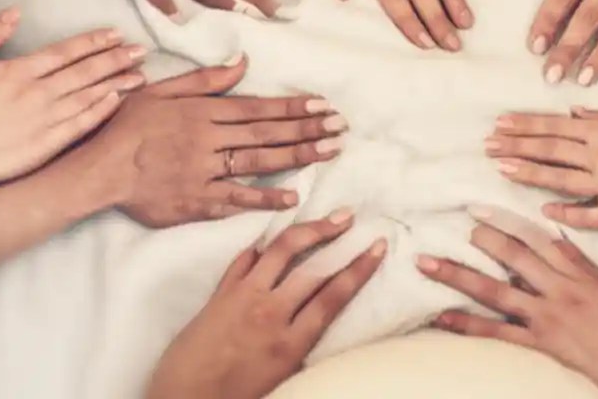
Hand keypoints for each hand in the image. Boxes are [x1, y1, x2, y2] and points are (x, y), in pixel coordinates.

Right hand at [0, 8, 145, 186]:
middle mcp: (36, 93)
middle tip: (142, 51)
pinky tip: (117, 102)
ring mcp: (42, 121)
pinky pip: (79, 127)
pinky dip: (100, 113)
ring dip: (117, 85)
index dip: (95, 42)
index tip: (117, 34)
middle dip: (117, 60)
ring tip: (141, 76)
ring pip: (89, 97)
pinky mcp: (41, 147)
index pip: (66, 52)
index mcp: (17, 70)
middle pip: (86, 72)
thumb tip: (15, 12)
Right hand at [81, 60, 346, 226]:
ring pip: (258, 163)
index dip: (293, 107)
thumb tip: (242, 61)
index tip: (323, 106)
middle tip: (340, 129)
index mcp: (202, 112)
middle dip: (307, 130)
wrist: (98, 170)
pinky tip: (293, 197)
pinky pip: (236, 199)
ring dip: (297, 157)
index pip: (258, 108)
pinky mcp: (196, 202)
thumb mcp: (161, 91)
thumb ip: (204, 79)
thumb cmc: (126, 127)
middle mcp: (209, 141)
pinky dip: (264, 199)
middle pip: (267, 134)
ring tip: (329, 153)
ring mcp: (204, 172)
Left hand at [146, 213, 385, 398]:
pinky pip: (244, 259)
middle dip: (338, 239)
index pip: (334, 295)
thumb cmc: (234, 398)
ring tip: (323, 217)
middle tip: (355, 220)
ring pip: (280, 251)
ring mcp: (243, 298)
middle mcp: (270, 314)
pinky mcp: (219, 293)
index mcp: (290, 343)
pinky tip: (272, 239)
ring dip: (307, 229)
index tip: (377, 247)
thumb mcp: (280, 377)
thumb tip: (316, 314)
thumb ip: (299, 344)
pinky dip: (261, 246)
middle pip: (313, 267)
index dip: (359, 268)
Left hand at [418, 216, 597, 398]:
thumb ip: (585, 266)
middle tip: (454, 223)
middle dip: (483, 239)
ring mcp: (549, 318)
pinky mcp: (542, 346)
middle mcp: (562, 290)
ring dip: (459, 275)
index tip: (481, 209)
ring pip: (497, 291)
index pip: (539, 239)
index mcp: (581, 274)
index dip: (507, 222)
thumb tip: (559, 241)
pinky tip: (442, 316)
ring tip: (428, 264)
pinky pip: (497, 333)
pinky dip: (467, 325)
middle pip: (514, 257)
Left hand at [485, 109, 597, 243]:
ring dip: (527, 173)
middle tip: (486, 145)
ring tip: (499, 170)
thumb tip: (576, 110)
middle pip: (551, 148)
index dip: (526, 125)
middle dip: (516, 146)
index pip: (558, 125)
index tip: (500, 124)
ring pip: (559, 177)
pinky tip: (542, 212)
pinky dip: (564, 213)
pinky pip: (586, 214)